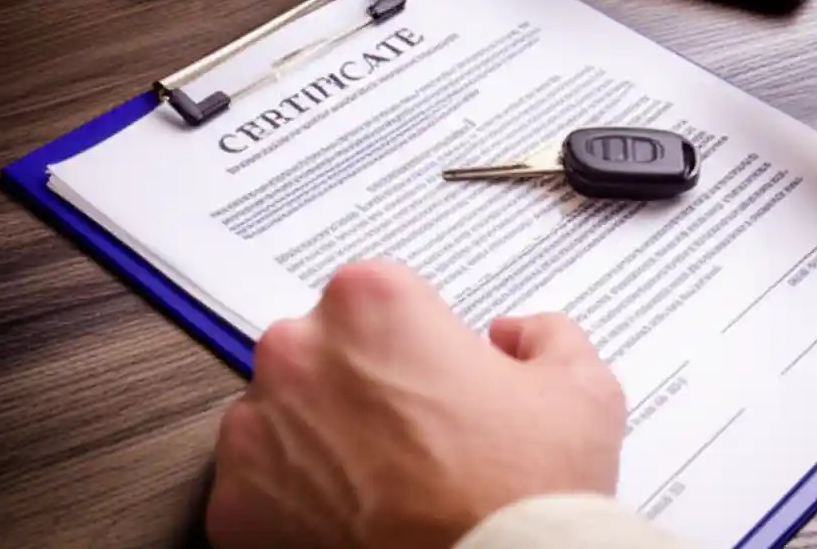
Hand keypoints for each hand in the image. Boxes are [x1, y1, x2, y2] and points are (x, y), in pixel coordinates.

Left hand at [203, 259, 625, 548]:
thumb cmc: (527, 492)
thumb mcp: (582, 389)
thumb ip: (546, 334)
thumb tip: (513, 336)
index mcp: (373, 304)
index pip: (378, 297)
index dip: (414, 338)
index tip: (435, 374)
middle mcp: (299, 353)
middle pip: (322, 352)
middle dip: (361, 384)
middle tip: (415, 434)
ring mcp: (256, 432)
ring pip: (283, 419)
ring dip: (321, 440)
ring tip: (387, 484)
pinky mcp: (234, 506)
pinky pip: (259, 490)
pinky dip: (295, 504)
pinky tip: (355, 520)